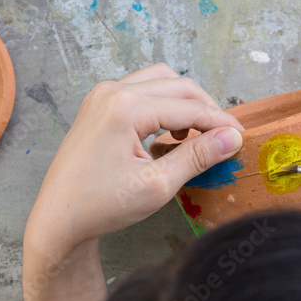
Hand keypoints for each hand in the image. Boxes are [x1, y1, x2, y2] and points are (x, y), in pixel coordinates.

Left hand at [22, 63, 243, 300]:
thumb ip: (197, 156)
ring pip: (160, 81)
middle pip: (177, 85)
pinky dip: (162, 104)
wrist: (57, 218)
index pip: (188, 107)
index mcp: (125, 107)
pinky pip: (141, 90)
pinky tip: (168, 133)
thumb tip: (232, 138)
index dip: (220, 122)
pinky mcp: (98, 104)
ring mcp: (102, 95)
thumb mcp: (157, 185)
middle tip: (224, 137)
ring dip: (183, 102)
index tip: (242, 137)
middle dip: (205, 109)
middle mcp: (112, 91)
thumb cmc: (100, 205)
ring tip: (196, 134)